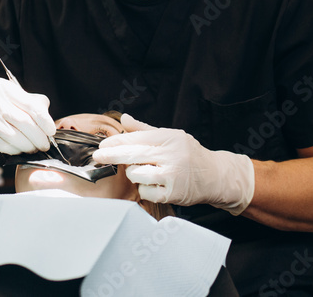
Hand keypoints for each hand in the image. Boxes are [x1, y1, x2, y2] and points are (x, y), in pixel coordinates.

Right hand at [0, 78, 55, 154]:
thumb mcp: (8, 96)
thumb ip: (29, 102)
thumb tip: (47, 117)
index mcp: (3, 87)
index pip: (31, 105)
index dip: (44, 120)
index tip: (51, 131)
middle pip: (25, 123)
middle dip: (39, 137)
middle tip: (45, 144)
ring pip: (15, 137)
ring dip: (29, 146)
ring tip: (34, 148)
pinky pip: (5, 146)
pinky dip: (16, 150)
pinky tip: (20, 149)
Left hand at [93, 114, 254, 214]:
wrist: (215, 176)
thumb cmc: (189, 154)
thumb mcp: (170, 136)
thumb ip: (144, 130)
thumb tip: (124, 118)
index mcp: (168, 138)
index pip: (136, 139)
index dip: (116, 143)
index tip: (102, 146)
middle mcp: (171, 155)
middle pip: (132, 155)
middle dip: (111, 156)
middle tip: (97, 157)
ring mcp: (172, 175)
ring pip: (136, 174)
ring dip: (133, 174)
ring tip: (144, 171)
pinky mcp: (172, 193)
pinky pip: (145, 191)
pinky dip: (144, 188)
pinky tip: (153, 183)